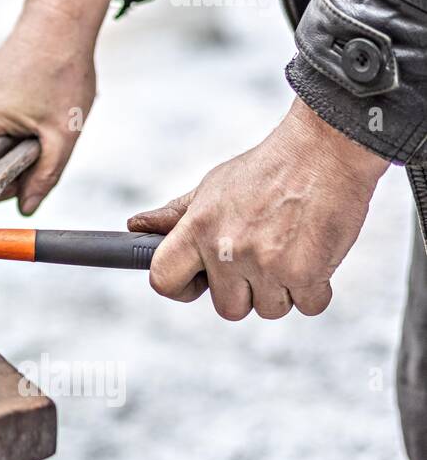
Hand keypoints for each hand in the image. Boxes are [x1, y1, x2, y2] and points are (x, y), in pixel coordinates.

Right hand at [0, 0, 122, 213]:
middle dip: (6, 173)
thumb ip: (45, 176)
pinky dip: (17, 132)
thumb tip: (26, 209)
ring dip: (15, 150)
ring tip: (49, 128)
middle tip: (42, 160)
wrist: (61, 18)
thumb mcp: (63, 132)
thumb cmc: (61, 69)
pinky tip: (44, 113)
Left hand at [128, 100, 389, 319]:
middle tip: (260, 258)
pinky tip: (313, 256)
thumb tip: (137, 226)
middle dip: (245, 291)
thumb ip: (176, 215)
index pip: (163, 279)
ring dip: (282, 290)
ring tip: (289, 249)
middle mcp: (226, 250)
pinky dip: (315, 289)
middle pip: (227, 308)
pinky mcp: (306, 272)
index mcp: (198, 228)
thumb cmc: (266, 170)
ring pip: (269, 309)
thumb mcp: (212, 187)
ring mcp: (266, 264)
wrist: (324, 150)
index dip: (180, 287)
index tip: (198, 281)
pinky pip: (308, 306)